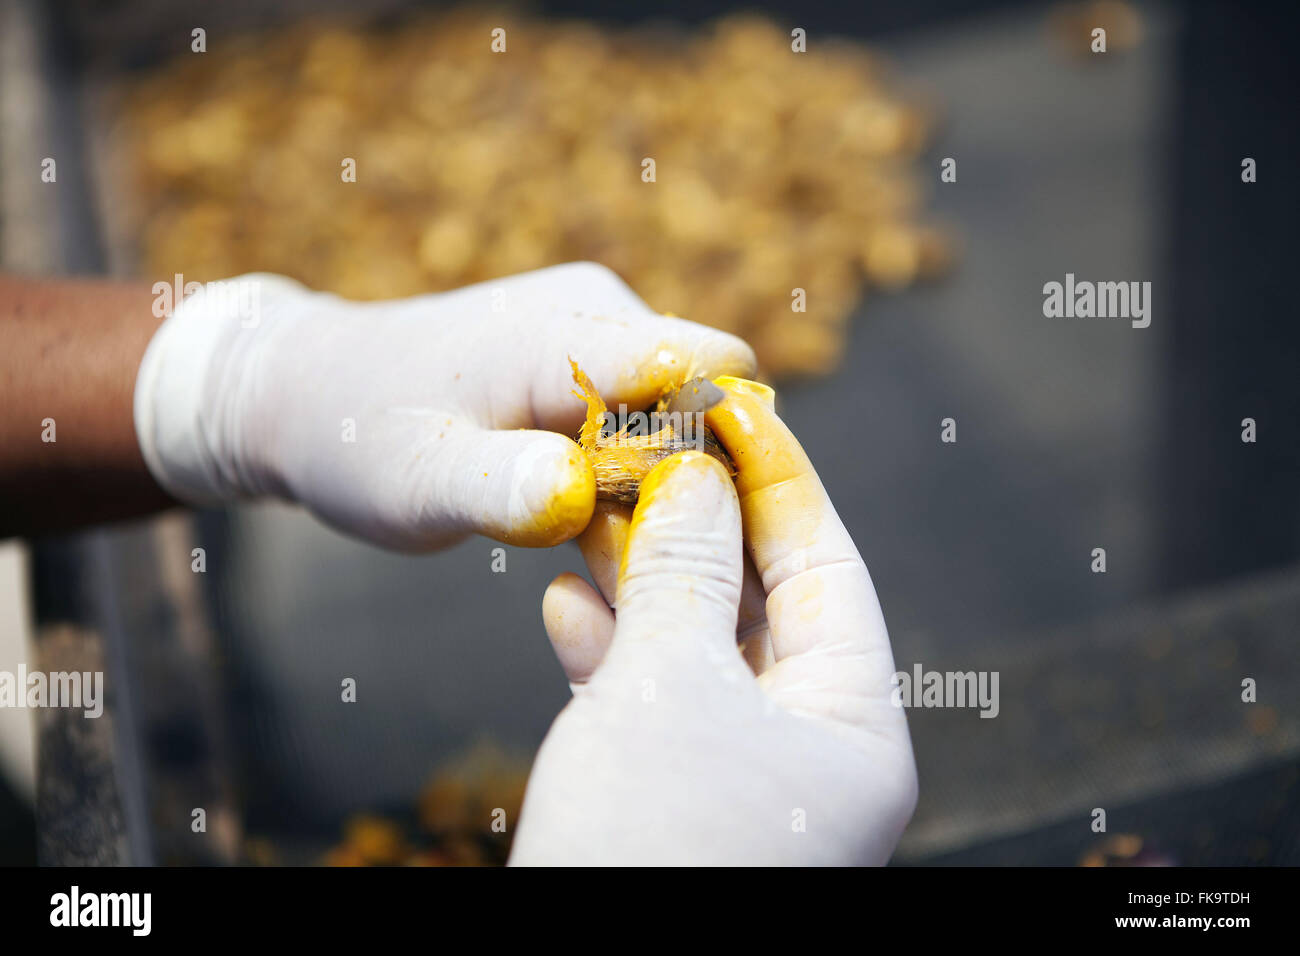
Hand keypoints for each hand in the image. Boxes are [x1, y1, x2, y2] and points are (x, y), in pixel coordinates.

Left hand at [133, 262, 754, 549]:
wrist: (313, 391)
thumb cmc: (359, 439)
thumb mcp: (414, 482)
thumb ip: (496, 489)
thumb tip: (577, 492)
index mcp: (562, 333)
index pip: (704, 367)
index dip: (730, 452)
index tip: (709, 533)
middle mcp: (599, 312)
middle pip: (707, 401)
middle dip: (693, 482)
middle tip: (635, 562)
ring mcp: (599, 328)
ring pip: (682, 415)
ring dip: (661, 485)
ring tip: (601, 546)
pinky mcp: (593, 356)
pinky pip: (648, 417)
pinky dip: (634, 472)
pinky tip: (587, 518)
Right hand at [511, 378, 916, 864]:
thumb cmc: (649, 848)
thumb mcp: (670, 691)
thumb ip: (685, 576)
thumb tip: (697, 478)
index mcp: (851, 729)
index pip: (827, 569)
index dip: (779, 478)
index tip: (733, 404)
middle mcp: (809, 753)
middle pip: (759, 602)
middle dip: (699, 521)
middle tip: (650, 442)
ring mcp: (740, 780)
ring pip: (696, 647)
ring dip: (644, 577)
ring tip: (594, 504)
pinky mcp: (672, 803)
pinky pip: (653, 703)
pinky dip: (611, 651)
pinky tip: (564, 603)